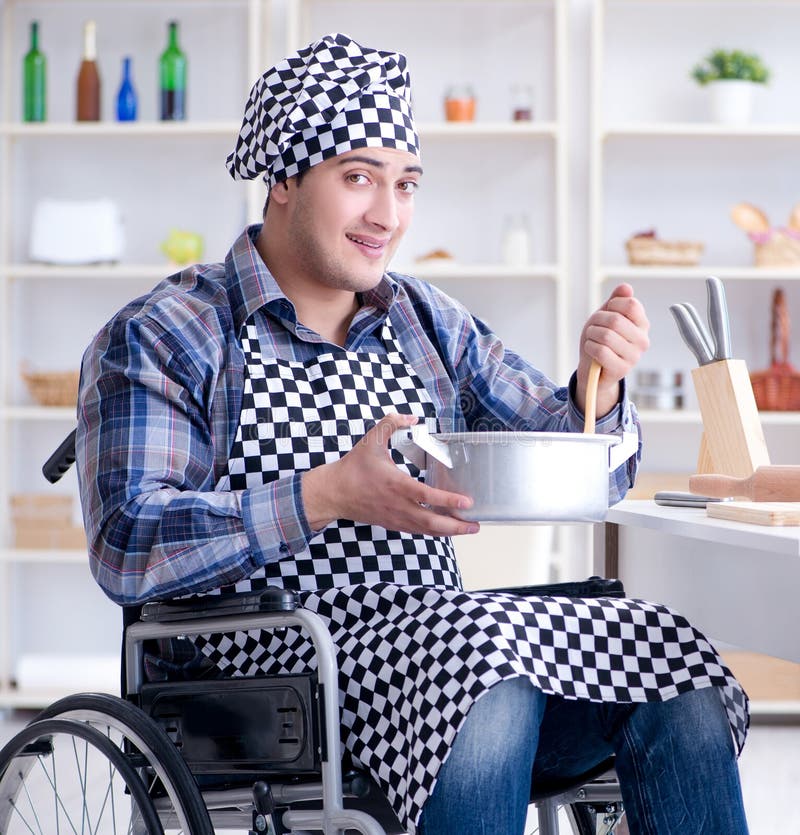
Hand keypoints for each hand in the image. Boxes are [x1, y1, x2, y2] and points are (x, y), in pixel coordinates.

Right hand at [302, 412, 479, 536]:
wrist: (333, 493)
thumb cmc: (353, 467)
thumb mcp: (371, 440)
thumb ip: (391, 423)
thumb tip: (412, 417)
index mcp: (395, 484)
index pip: (426, 497)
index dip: (448, 501)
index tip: (467, 502)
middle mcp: (397, 505)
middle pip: (431, 523)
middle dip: (456, 526)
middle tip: (476, 524)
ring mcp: (395, 518)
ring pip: (426, 531)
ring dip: (449, 531)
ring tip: (468, 528)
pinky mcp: (392, 524)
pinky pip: (417, 531)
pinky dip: (433, 531)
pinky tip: (446, 528)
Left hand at [576, 283, 649, 417]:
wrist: (593, 369)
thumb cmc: (599, 340)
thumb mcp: (606, 316)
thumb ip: (616, 301)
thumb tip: (626, 287)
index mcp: (642, 325)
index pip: (631, 305)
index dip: (612, 305)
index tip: (605, 312)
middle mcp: (642, 340)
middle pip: (615, 320)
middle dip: (596, 321)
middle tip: (593, 328)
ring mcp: (634, 356)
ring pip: (606, 335)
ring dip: (591, 335)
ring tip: (592, 340)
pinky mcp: (622, 369)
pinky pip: (600, 351)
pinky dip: (589, 347)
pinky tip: (591, 351)